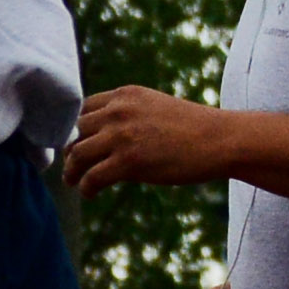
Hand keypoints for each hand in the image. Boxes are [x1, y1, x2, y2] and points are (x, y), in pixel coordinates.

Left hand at [67, 85, 230, 196]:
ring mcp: (122, 135)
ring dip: (71, 170)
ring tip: (73, 181)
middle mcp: (119, 110)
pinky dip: (85, 187)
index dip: (72, 127)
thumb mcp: (155, 107)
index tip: (72, 142)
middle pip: (75, 130)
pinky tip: (89, 193)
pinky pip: (92, 177)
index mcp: (125, 95)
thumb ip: (128, 114)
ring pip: (77, 154)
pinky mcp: (129, 161)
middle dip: (68, 148)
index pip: (82, 108)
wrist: (220, 140)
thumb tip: (105, 137)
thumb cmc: (193, 128)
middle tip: (70, 165)